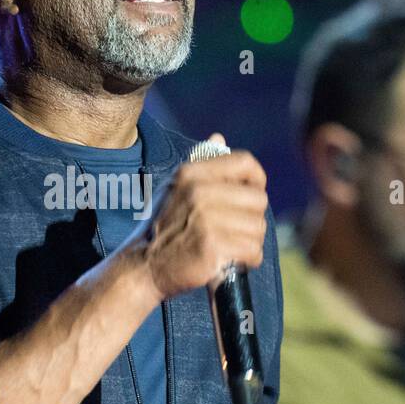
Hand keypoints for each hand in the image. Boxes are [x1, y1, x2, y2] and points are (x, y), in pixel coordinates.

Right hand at [121, 133, 268, 300]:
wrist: (146, 266)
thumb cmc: (167, 227)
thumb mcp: (177, 189)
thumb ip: (202, 165)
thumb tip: (218, 138)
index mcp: (192, 173)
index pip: (246, 163)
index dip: (256, 180)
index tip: (249, 197)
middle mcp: (199, 192)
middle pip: (258, 200)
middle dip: (252, 219)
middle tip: (234, 231)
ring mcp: (206, 218)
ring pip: (258, 228)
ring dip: (250, 242)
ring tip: (229, 246)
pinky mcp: (212, 245)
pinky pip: (253, 251)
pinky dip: (247, 260)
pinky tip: (231, 260)